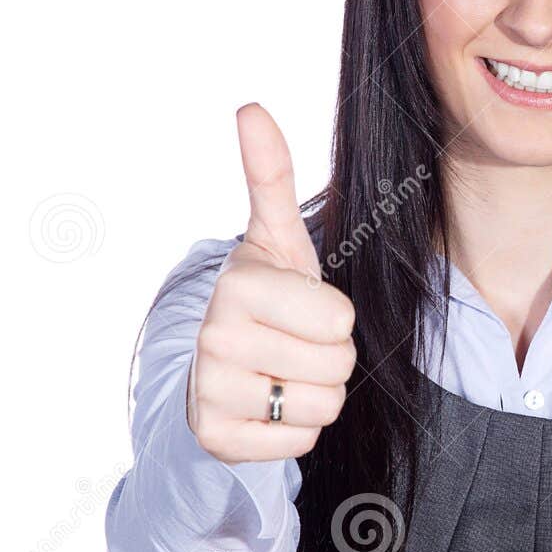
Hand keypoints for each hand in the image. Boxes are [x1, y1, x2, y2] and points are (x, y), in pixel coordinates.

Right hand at [187, 102, 356, 463]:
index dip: (333, 318)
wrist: (216, 368)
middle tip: (293, 345)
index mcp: (239, 285)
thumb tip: (251, 107)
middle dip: (328, 358)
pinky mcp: (218, 438)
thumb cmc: (264, 300)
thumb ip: (270, 177)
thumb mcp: (275, 240)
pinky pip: (300, 443)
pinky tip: (269, 407)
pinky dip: (296, 431)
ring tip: (282, 373)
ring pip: (323, 405)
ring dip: (315, 394)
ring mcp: (212, 392)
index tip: (300, 309)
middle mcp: (215, 338)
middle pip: (337, 364)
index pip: (340, 320)